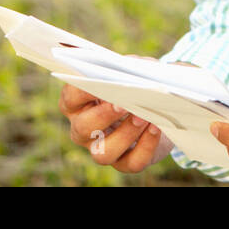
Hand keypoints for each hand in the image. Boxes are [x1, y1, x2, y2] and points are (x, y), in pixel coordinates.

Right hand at [58, 54, 189, 173]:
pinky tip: (156, 128)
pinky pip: (131, 162)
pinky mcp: (124, 162)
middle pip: (82, 128)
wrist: (158, 109)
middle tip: (122, 103)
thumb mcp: (133, 70)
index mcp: (78, 104)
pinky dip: (145, 146)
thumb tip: (136, 70)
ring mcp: (101, 149)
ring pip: (103, 152)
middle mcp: (84, 130)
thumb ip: (130, 66)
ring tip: (143, 117)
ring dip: (124, 134)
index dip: (81, 91)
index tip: (98, 82)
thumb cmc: (136, 84)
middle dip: (103, 116)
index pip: (70, 98)